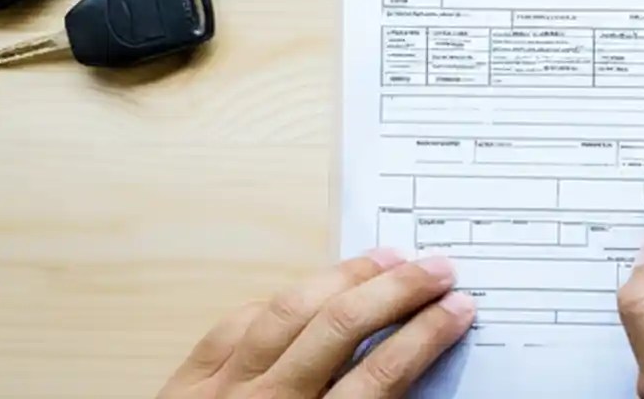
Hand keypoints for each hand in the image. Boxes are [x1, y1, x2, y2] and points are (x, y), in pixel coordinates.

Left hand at [156, 249, 474, 398]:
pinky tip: (311, 287)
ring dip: (344, 278)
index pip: (381, 376)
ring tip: (387, 259)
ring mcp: (218, 389)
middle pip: (340, 328)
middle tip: (438, 269)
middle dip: (397, 291)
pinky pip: (238, 323)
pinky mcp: (185, 381)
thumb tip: (410, 377)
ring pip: (288, 310)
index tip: (458, 310)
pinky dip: (279, 302)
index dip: (426, 336)